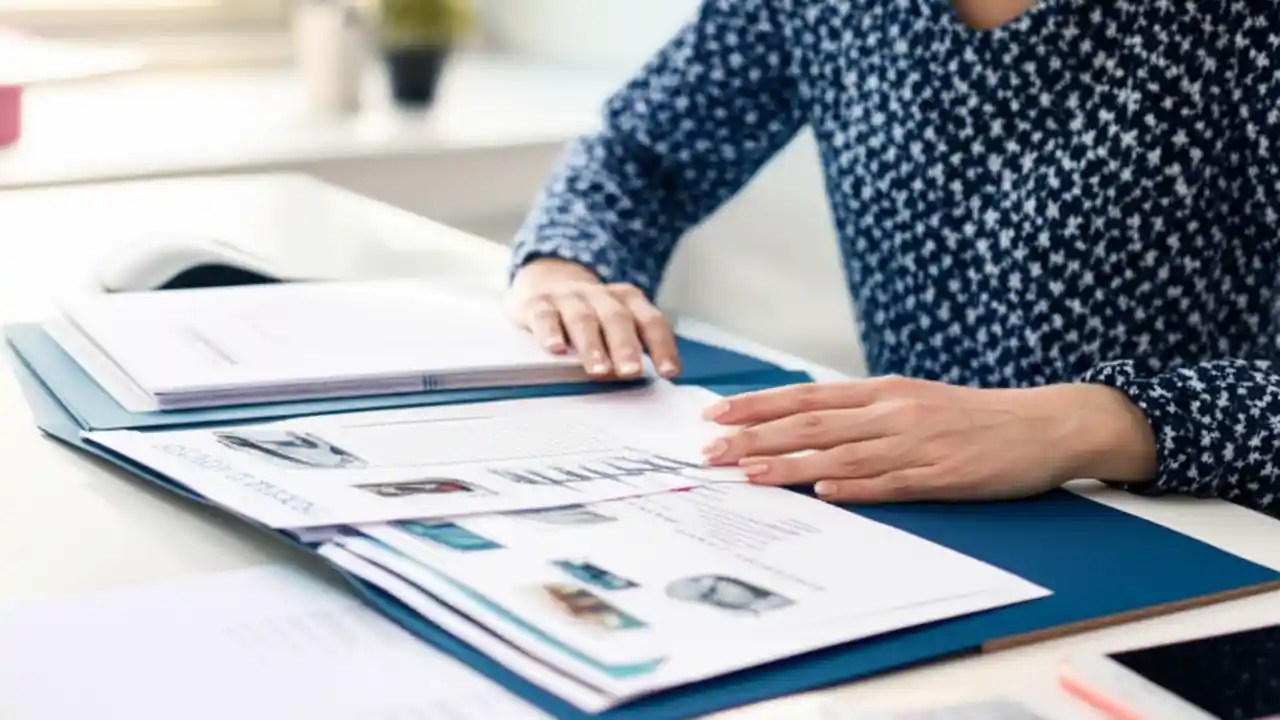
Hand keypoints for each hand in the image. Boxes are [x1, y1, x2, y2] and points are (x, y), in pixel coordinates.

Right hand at [508, 258, 680, 379]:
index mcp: (627, 301)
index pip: (651, 322)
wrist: (546, 281)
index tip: (669, 373)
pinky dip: (550, 332)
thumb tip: (650, 384)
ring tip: (599, 371)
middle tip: (631, 373)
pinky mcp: (538, 303)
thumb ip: (632, 346)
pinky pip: (545, 316)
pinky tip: (556, 349)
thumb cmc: (590, 316)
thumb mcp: (614, 324)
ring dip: (592, 346)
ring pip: (583, 319)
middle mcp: (600, 296)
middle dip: (625, 347)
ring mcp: (568, 297)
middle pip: (617, 319)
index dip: (662, 346)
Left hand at [700, 377, 1156, 502]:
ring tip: (749, 473)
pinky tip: (825, 492)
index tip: (716, 415)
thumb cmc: (970, 416)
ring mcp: (917, 444)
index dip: (759, 405)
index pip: (807, 397)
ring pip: (843, 454)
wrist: (1042, 424)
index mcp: (883, 392)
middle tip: (712, 452)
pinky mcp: (943, 475)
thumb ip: (861, 412)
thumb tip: (805, 422)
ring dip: (792, 465)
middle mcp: (893, 413)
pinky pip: (893, 483)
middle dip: (756, 437)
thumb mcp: (911, 399)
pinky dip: (858, 487)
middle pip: (812, 424)